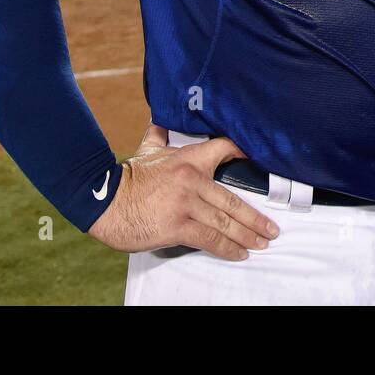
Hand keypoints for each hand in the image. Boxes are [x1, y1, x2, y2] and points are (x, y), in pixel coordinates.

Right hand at [88, 123, 278, 259]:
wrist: (103, 200)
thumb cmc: (127, 177)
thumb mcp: (147, 150)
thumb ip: (159, 136)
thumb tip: (160, 121)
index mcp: (189, 158)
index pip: (226, 149)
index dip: (245, 154)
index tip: (263, 164)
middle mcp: (193, 180)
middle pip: (233, 200)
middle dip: (255, 218)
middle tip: (271, 229)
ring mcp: (187, 204)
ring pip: (225, 222)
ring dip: (247, 235)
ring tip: (261, 242)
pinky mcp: (177, 226)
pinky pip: (209, 239)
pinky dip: (227, 248)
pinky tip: (239, 252)